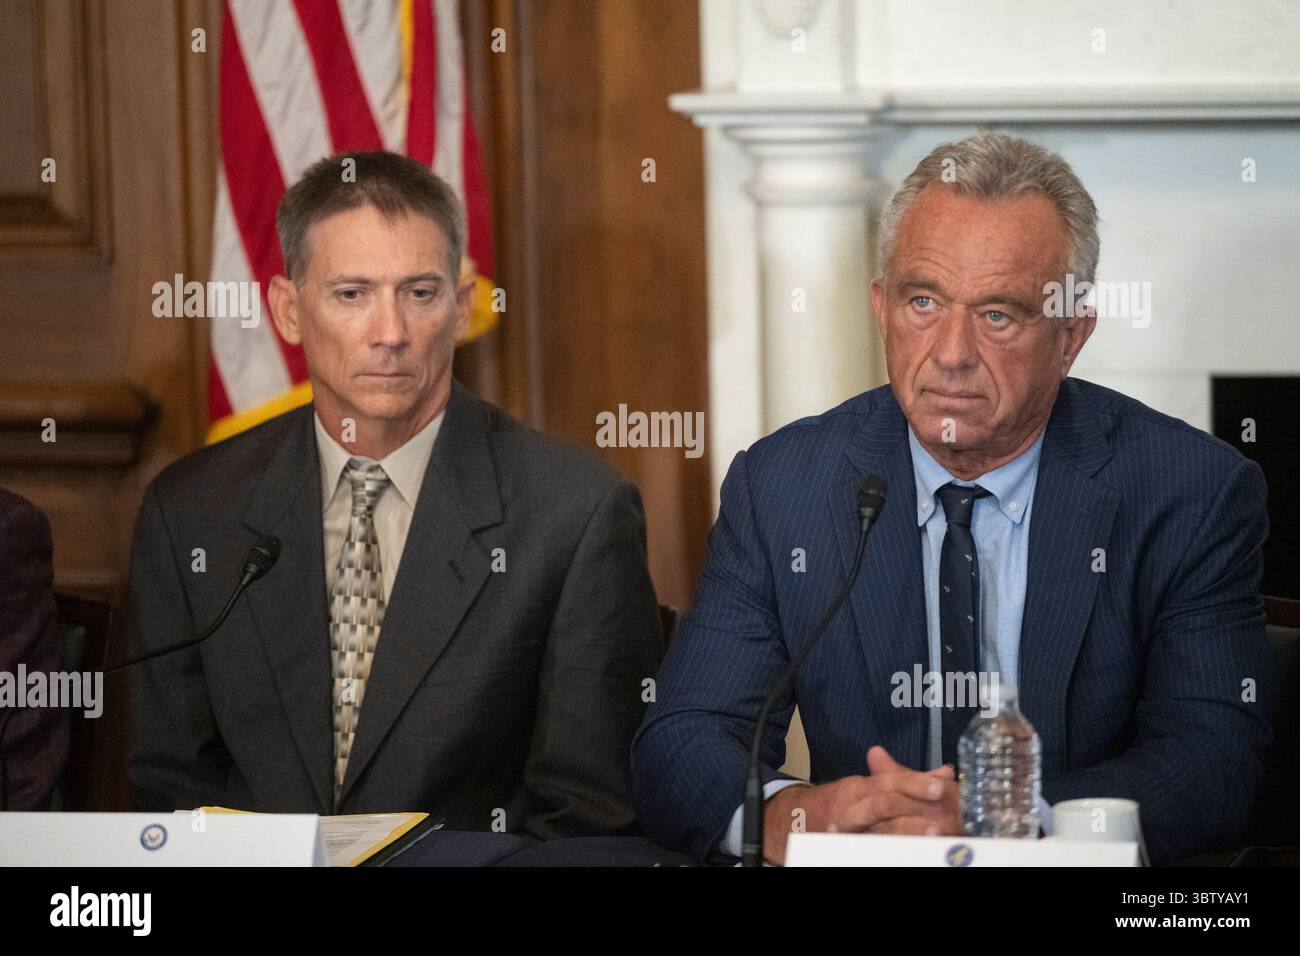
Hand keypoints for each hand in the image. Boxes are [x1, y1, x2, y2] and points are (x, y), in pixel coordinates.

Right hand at [761, 745, 961, 863]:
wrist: (790, 821)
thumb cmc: (837, 804)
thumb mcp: (867, 787)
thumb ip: (905, 780)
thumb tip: (945, 774)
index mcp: (857, 789)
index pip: (887, 781)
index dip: (914, 783)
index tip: (939, 786)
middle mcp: (849, 809)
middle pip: (882, 804)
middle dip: (914, 808)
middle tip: (944, 813)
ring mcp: (846, 833)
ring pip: (878, 831)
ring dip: (907, 832)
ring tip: (933, 834)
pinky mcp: (844, 850)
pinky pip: (871, 852)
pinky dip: (890, 853)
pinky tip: (910, 855)